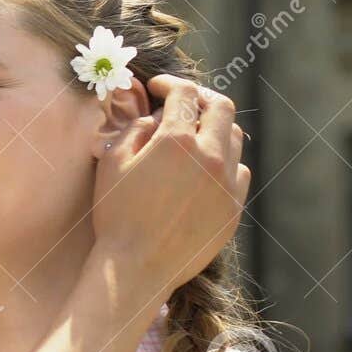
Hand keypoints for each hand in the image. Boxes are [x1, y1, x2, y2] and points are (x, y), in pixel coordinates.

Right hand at [91, 75, 248, 293]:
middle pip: (221, 107)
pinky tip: (204, 170)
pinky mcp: (234, 208)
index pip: (183, 93)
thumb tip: (154, 118)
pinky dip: (225, 162)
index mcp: (177, 141)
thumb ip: (135, 129)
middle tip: (183, 103)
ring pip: (234, 138)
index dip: (169, 83)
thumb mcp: (112, 163)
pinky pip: (239, 172)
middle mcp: (210, 156)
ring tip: (194, 136)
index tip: (157, 88)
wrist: (137, 268)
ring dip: (215, 128)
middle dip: (200, 98)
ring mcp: (227, 183)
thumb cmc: (116, 215)